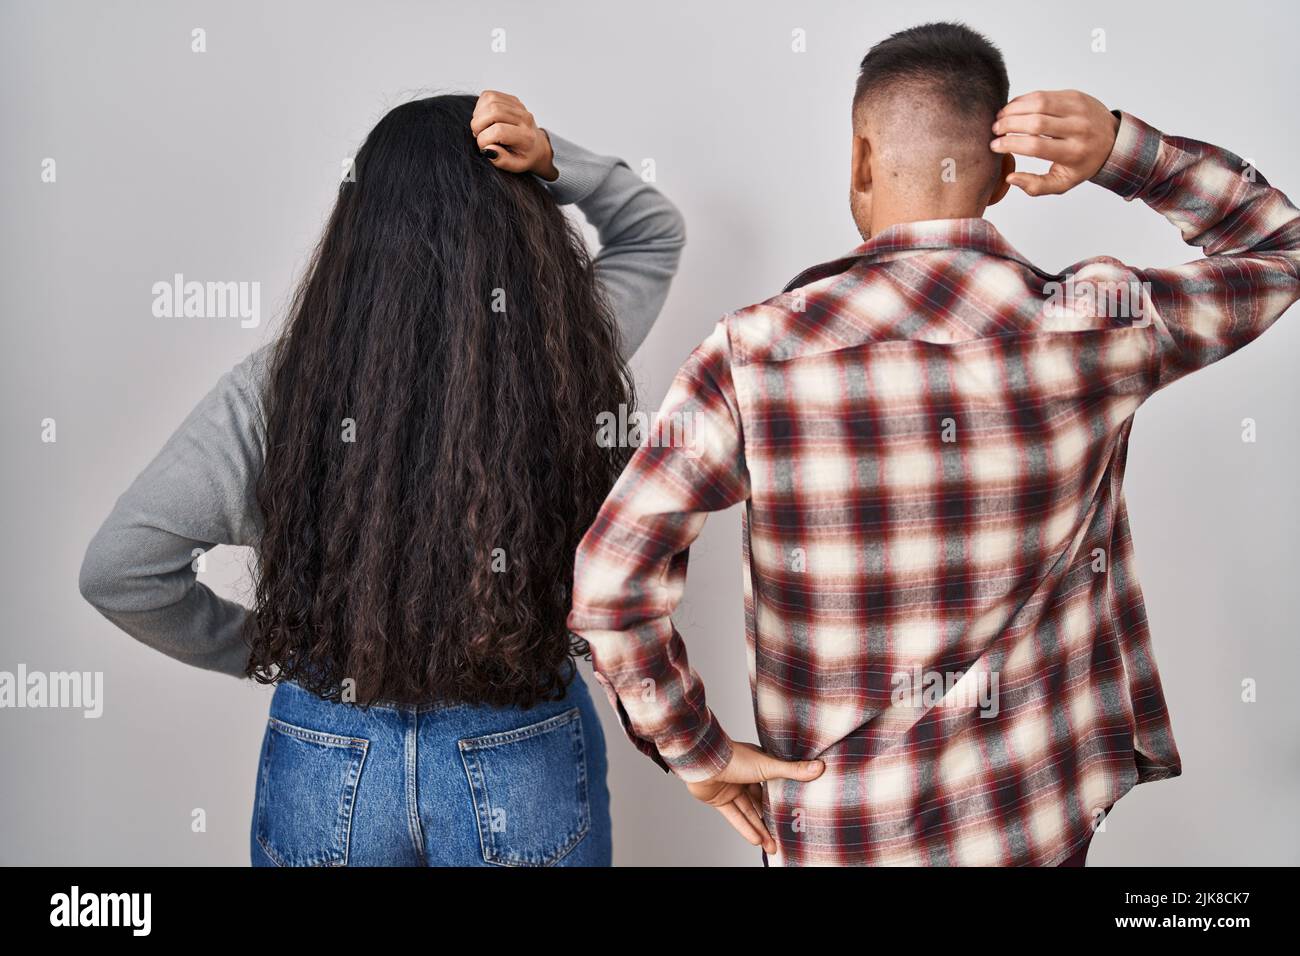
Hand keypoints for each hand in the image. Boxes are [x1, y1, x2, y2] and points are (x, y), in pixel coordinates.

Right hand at [470, 90, 557, 180]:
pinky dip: (481, 107)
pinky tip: (484, 118)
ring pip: (490, 101)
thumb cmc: (524, 156)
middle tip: (480, 136)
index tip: (484, 147)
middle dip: (478, 126)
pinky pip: (489, 95)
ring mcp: (518, 106)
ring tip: (482, 128)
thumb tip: (488, 149)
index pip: (499, 131)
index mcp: (526, 137)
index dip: (484, 139)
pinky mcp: (511, 99)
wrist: (536, 145)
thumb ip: (501, 161)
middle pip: (493, 112)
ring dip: (478, 115)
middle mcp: (524, 118)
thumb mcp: (516, 166)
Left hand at [685, 742, 824, 853]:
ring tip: (773, 846)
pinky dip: (744, 828)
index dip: (782, 798)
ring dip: (760, 829)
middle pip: (760, 802)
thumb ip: (793, 771)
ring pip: (749, 812)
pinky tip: (756, 840)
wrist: (704, 761)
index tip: (794, 811)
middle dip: (771, 819)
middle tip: (783, 835)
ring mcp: (731, 789)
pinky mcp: (719, 800)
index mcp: (757, 765)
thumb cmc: (735, 757)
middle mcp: (744, 777)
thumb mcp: (769, 765)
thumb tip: (819, 767)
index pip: (773, 784)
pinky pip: (734, 817)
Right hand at [991, 89, 1120, 195]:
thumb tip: (1010, 179)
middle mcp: (1078, 129)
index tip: (995, 146)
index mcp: (1073, 153)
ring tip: (1001, 117)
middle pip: (1036, 123)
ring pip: (1039, 103)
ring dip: (1014, 109)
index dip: (1010, 145)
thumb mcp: (1062, 183)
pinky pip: (1045, 94)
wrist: (1113, 141)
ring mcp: (1078, 109)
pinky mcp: (1075, 96)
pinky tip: (1014, 108)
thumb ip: (1035, 186)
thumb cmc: (1082, 163)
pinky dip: (1024, 100)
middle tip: (995, 130)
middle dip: (1009, 125)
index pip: (1036, 146)